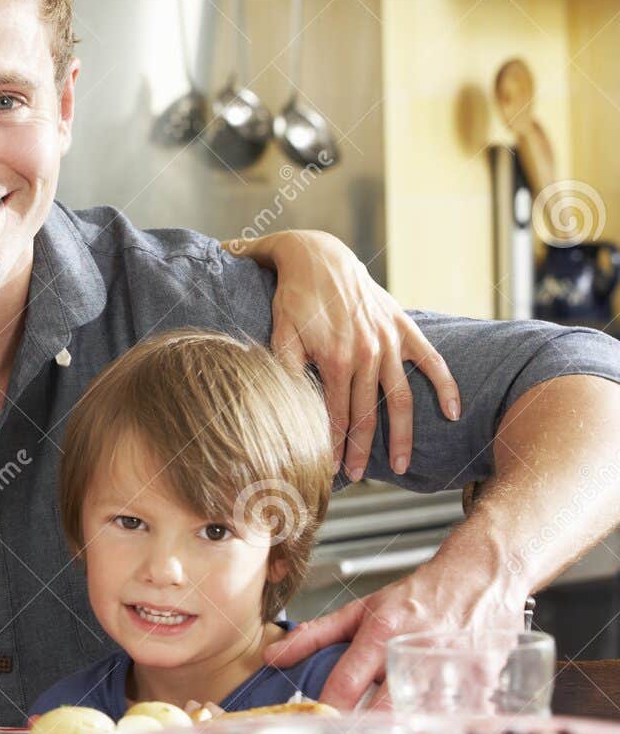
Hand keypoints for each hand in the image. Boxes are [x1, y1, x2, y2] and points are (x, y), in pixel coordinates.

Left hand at [259, 230, 460, 481]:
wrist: (319, 256)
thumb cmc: (294, 299)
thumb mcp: (280, 335)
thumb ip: (285, 372)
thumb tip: (285, 410)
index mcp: (336, 360)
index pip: (336, 414)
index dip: (332, 444)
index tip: (329, 470)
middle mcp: (368, 354)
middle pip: (367, 413)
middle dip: (362, 449)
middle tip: (357, 477)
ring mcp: (390, 342)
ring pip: (400, 398)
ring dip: (401, 434)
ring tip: (400, 466)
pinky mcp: (404, 328)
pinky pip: (432, 361)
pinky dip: (445, 386)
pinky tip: (452, 413)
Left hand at [263, 560, 527, 708]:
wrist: (478, 576)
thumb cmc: (417, 596)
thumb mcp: (360, 608)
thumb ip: (315, 635)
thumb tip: (273, 657)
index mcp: (381, 633)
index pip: (347, 682)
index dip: (329, 711)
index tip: (313, 731)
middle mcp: (413, 652)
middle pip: (385, 709)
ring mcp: (450, 669)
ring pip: (422, 720)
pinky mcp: (481, 683)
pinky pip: (458, 720)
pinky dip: (442, 733)